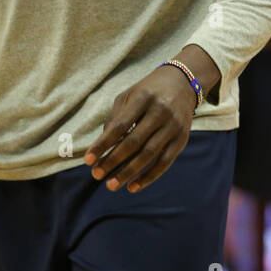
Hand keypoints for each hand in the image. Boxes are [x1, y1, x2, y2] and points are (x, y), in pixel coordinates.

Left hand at [83, 65, 196, 193]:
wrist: (183, 83)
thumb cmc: (148, 92)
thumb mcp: (129, 96)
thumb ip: (115, 118)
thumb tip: (102, 148)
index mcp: (143, 98)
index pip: (120, 125)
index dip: (103, 144)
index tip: (87, 160)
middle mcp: (160, 111)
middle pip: (134, 142)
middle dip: (113, 160)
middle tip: (96, 174)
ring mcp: (173, 126)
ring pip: (150, 154)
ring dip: (129, 172)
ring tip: (111, 185)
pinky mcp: (182, 139)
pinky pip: (165, 162)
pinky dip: (149, 177)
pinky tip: (133, 187)